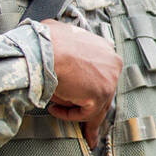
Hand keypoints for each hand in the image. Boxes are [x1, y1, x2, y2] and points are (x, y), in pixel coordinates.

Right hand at [42, 19, 122, 146]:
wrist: (43, 50)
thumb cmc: (44, 41)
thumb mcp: (58, 31)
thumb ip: (65, 38)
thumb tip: (56, 35)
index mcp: (104, 48)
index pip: (101, 73)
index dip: (90, 85)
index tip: (82, 94)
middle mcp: (112, 63)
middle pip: (103, 91)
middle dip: (91, 105)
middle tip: (86, 124)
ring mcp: (109, 79)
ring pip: (96, 104)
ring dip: (76, 112)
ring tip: (58, 111)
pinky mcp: (101, 94)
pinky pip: (86, 113)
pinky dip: (69, 115)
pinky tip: (54, 109)